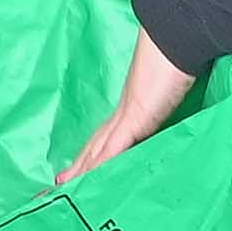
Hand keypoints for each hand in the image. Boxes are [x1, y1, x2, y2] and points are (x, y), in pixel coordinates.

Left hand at [58, 35, 201, 184]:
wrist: (176, 42)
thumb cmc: (176, 65)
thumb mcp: (170, 97)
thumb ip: (164, 111)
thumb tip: (164, 120)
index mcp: (129, 112)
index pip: (103, 140)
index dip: (88, 158)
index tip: (72, 174)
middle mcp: (121, 116)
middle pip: (93, 148)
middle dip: (77, 169)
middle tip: (55, 187)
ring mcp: (126, 117)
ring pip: (97, 150)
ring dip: (82, 171)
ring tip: (64, 189)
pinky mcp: (135, 117)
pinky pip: (114, 146)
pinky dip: (102, 164)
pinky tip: (91, 179)